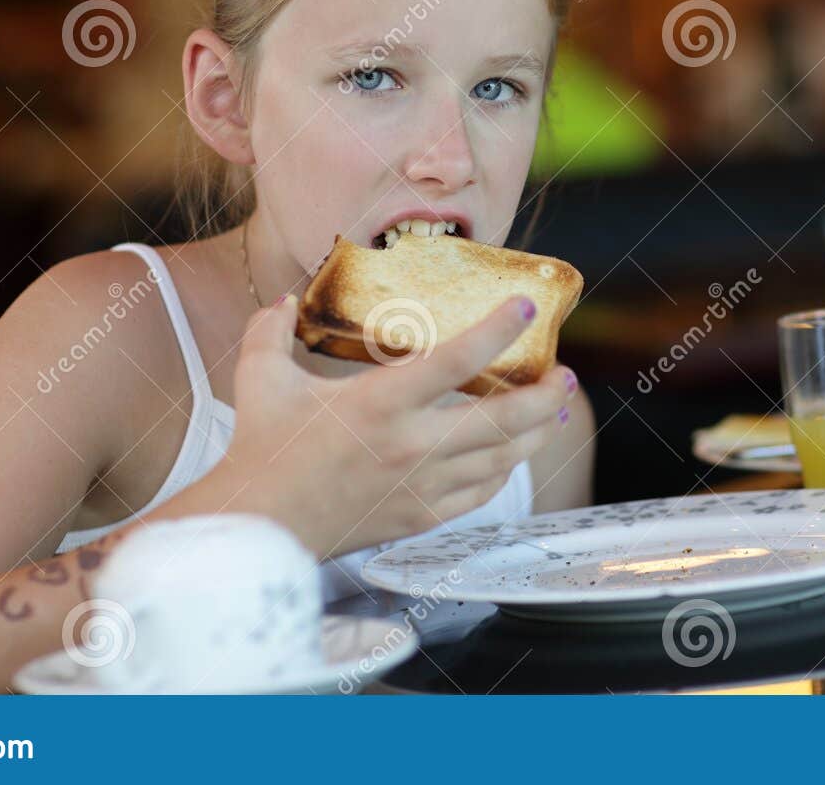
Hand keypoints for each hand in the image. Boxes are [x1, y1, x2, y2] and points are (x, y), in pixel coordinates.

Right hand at [216, 294, 573, 557]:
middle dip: (546, 394)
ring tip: (554, 408)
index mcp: (380, 403)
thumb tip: (284, 299)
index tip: (526, 307)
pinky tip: (512, 453)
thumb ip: (271, 330)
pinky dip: (505, 469)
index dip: (498, 330)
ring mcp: (422, 485)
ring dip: (538, 432)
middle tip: (564, 372)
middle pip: (505, 420)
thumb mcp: (260, 378)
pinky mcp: (422, 516)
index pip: (457, 360)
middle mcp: (412, 445)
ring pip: (504, 459)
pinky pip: (482, 492)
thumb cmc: (262, 450)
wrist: (260, 525)